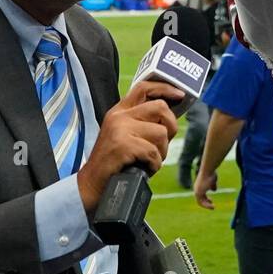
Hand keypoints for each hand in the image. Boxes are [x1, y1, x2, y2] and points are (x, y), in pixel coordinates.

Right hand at [75, 79, 183, 213]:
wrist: (92, 185)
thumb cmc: (116, 163)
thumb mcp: (126, 136)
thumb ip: (144, 123)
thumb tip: (172, 116)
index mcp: (120, 111)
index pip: (144, 88)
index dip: (165, 88)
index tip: (180, 95)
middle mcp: (119, 116)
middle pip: (161, 108)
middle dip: (170, 128)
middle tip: (161, 145)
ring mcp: (119, 129)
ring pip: (161, 133)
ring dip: (161, 152)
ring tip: (147, 161)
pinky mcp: (122, 145)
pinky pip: (153, 152)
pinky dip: (154, 165)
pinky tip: (143, 169)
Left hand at [193, 169, 217, 209]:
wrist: (208, 171)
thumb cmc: (211, 174)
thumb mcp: (213, 181)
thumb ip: (212, 186)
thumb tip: (214, 190)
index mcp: (199, 186)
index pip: (201, 195)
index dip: (206, 199)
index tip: (211, 201)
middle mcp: (197, 189)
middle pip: (200, 199)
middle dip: (206, 203)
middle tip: (212, 206)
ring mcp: (197, 191)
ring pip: (200, 202)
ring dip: (206, 206)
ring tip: (213, 207)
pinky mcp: (198, 193)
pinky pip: (201, 202)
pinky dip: (207, 205)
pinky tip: (212, 206)